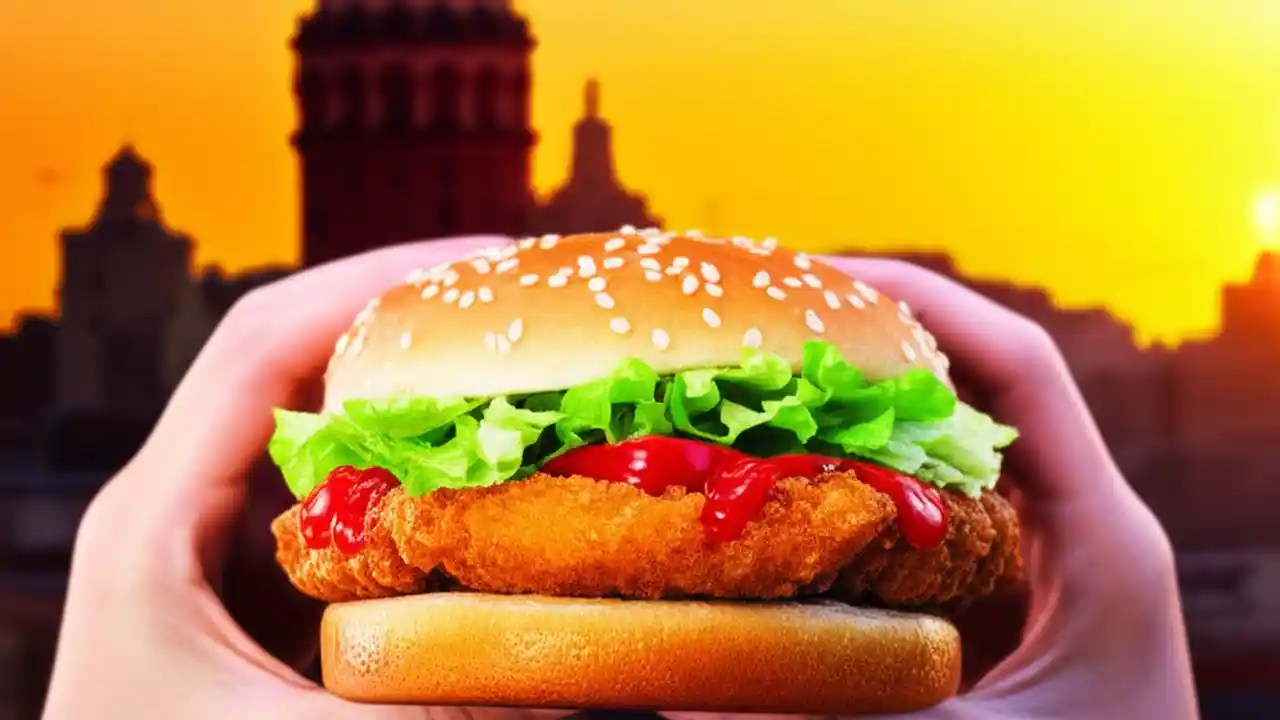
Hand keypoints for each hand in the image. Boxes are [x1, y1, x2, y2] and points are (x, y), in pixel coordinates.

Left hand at [42, 236, 560, 719]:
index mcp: (153, 521)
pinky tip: (462, 465)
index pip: (259, 348)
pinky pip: (321, 486)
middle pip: (287, 360)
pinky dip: (394, 458)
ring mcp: (203, 535)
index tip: (478, 268)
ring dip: (399, 382)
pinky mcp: (238, 574)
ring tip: (500, 363)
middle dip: (399, 316)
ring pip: (306, 418)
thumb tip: (576, 655)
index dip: (367, 287)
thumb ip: (442, 698)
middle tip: (515, 303)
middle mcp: (172, 504)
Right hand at [670, 257, 1197, 719]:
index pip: (1022, 370)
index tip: (828, 275)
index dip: (930, 306)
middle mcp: (1082, 523)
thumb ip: (845, 707)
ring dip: (885, 396)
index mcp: (1102, 538)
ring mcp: (1054, 551)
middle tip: (782, 311)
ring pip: (968, 439)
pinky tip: (815, 472)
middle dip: (891, 334)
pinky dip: (885, 468)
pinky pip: (952, 499)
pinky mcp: (1022, 586)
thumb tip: (697, 692)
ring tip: (786, 372)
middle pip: (989, 385)